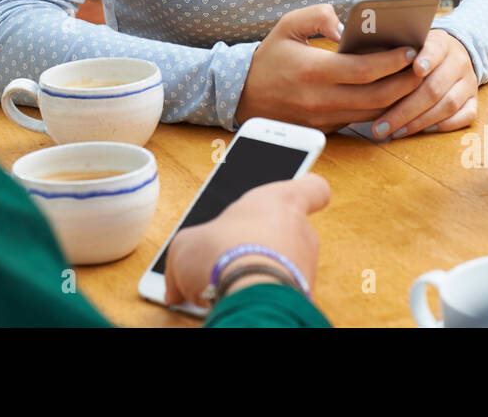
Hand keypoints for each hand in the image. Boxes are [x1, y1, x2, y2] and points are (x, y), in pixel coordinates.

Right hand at [164, 175, 329, 307]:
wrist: (249, 299)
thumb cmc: (222, 253)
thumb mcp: (186, 244)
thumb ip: (186, 257)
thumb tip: (174, 288)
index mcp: (280, 201)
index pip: (313, 187)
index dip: (305, 188)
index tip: (299, 190)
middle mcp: (301, 231)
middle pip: (291, 230)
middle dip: (265, 242)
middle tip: (235, 253)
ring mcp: (307, 266)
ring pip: (288, 264)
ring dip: (264, 271)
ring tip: (229, 284)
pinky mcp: (304, 296)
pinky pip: (283, 292)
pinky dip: (264, 295)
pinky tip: (238, 300)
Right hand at [236, 4, 421, 131]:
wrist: (242, 96)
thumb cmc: (269, 57)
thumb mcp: (287, 25)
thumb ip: (318, 15)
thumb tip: (346, 25)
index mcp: (313, 72)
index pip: (364, 70)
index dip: (392, 62)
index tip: (412, 50)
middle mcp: (321, 100)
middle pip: (377, 98)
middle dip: (406, 83)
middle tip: (422, 67)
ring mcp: (323, 120)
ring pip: (372, 114)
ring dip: (398, 100)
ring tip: (413, 80)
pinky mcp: (325, 130)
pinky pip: (360, 122)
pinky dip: (379, 110)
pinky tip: (392, 94)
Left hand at [370, 29, 477, 138]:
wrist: (453, 53)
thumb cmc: (417, 51)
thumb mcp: (407, 41)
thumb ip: (391, 49)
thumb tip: (359, 56)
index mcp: (441, 42)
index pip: (436, 49)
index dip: (427, 59)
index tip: (415, 69)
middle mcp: (458, 62)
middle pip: (434, 87)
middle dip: (405, 110)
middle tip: (381, 125)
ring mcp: (469, 82)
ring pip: (447, 105)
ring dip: (418, 123)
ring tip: (393, 132)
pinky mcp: (474, 100)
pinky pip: (464, 117)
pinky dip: (442, 126)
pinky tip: (420, 132)